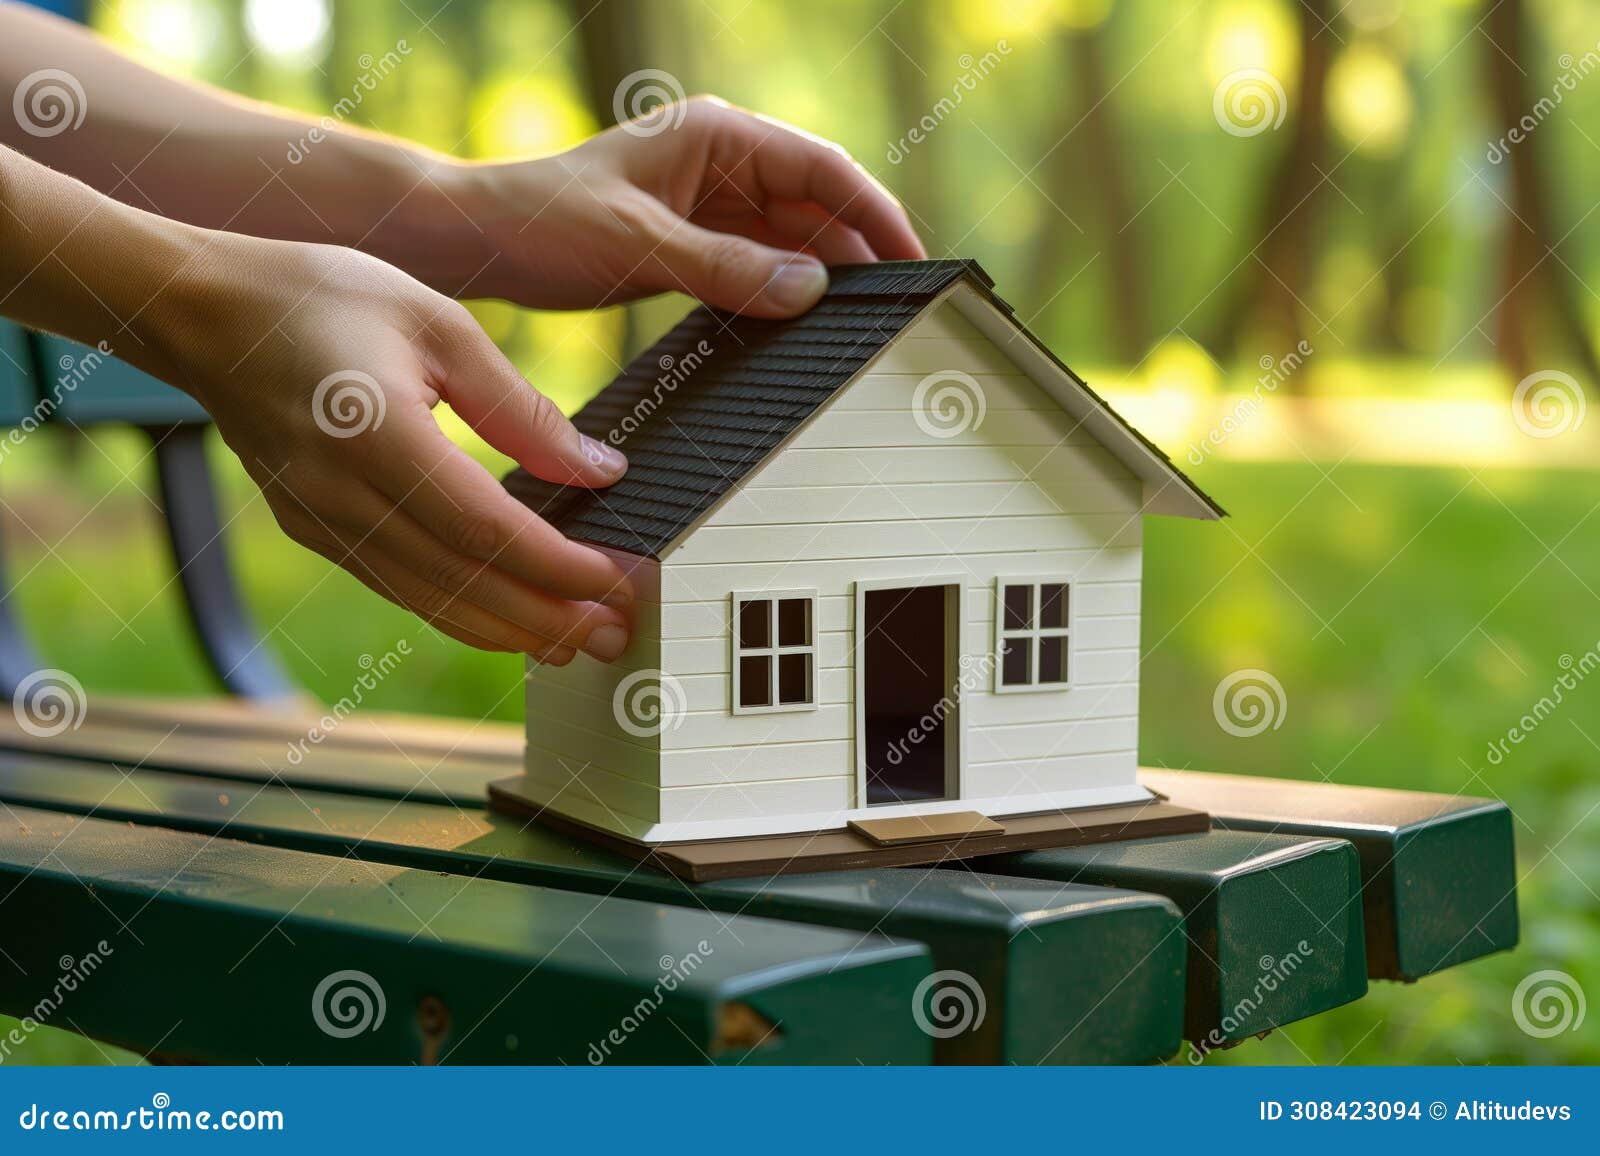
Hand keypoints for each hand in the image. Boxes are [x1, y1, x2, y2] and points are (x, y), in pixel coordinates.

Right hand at [152, 234, 634, 662]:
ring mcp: (321, 524)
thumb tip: (600, 471)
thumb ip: (522, 407)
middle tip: (621, 634)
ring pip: (432, 603)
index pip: (486, 530)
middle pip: (464, 584)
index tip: (622, 580)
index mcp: (378, 436)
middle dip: (552, 618)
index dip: (560, 568)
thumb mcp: (441, 325)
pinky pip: (402, 590)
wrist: (205, 312)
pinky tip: (514, 619)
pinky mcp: (314, 533)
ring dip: (514, 631)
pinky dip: (464, 613)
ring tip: (583, 640)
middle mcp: (342, 496)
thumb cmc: (324, 298)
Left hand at [446, 96, 925, 317]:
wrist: (481, 241)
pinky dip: (783, 291)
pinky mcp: (696, 238)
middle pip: (818, 205)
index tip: (914, 262)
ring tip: (862, 322)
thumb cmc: (543, 221)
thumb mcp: (641, 246)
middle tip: (898, 308)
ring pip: (794, 238)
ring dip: (823, 277)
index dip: (876, 215)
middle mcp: (724, 160)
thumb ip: (729, 269)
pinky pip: (760, 263)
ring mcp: (712, 200)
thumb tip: (810, 291)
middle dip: (858, 253)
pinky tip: (804, 323)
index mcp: (718, 135)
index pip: (824, 169)